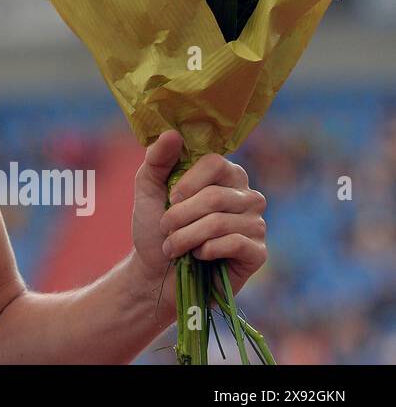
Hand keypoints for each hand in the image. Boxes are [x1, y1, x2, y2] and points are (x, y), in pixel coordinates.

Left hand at [131, 129, 268, 314]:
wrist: (157, 273)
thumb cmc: (155, 227)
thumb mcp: (147, 189)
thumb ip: (157, 159)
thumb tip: (173, 133)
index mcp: (224, 175)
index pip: (215, 162)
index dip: (188, 181)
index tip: (170, 197)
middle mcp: (246, 195)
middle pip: (215, 196)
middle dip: (179, 216)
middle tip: (165, 228)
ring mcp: (255, 224)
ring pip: (220, 222)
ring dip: (186, 237)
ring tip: (173, 246)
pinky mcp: (258, 252)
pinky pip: (235, 243)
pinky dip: (206, 250)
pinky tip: (199, 255)